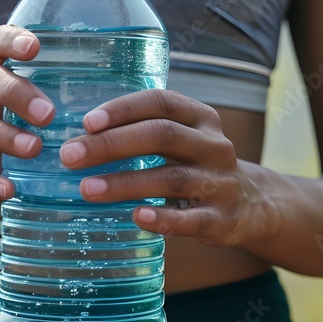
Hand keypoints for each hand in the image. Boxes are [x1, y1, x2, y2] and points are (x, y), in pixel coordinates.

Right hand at [0, 25, 51, 200]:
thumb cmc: (7, 116)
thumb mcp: (25, 96)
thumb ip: (53, 88)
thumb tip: (114, 96)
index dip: (12, 41)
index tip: (34, 48)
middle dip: (16, 94)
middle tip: (48, 114)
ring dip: (4, 136)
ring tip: (33, 149)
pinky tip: (6, 189)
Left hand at [59, 90, 277, 246]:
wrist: (250, 205)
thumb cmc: (197, 166)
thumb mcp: (182, 139)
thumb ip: (143, 131)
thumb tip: (78, 136)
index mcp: (201, 118)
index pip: (162, 102)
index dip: (123, 110)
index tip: (87, 122)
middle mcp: (214, 146)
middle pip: (161, 136)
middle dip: (112, 144)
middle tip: (71, 156)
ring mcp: (220, 182)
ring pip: (171, 178)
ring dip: (125, 183)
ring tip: (87, 189)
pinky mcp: (222, 219)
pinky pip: (191, 219)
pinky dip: (163, 219)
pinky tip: (136, 217)